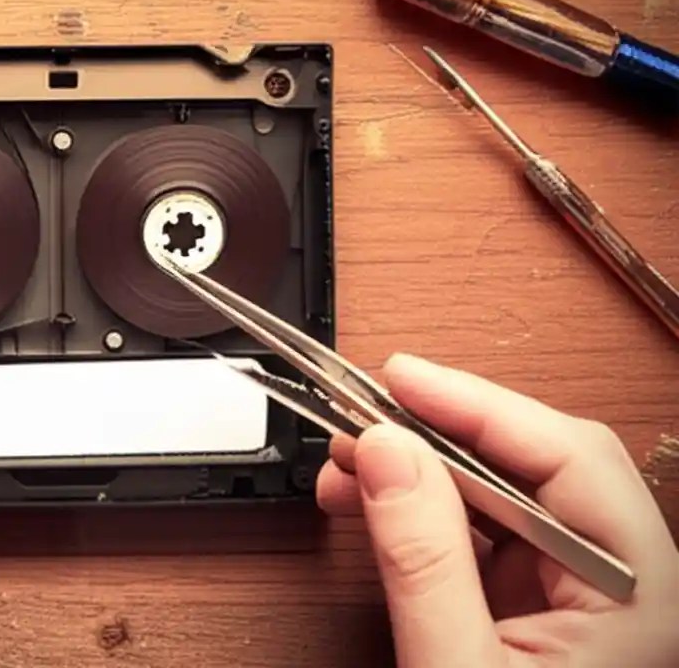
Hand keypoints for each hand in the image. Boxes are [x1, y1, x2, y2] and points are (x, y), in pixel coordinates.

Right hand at [317, 354, 678, 666]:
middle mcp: (616, 581)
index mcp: (639, 595)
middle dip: (433, 435)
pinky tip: (366, 501)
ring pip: (495, 491)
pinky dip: (414, 510)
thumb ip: (424, 564)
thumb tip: (387, 452)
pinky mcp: (530, 605)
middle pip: (530, 464)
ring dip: (413, 469)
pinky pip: (473, 530)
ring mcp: (572, 591)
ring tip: (345, 464)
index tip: (400, 379)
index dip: (478, 406)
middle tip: (358, 417)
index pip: (569, 457)